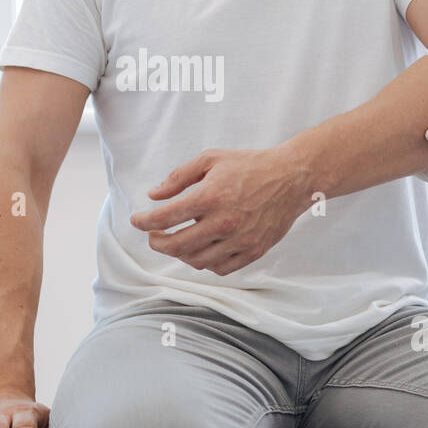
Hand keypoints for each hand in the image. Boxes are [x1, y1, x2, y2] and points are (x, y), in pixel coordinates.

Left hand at [128, 147, 311, 275]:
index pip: (165, 217)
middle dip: (157, 243)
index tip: (136, 221)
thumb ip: (179, 177)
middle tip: (153, 236)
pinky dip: (205, 262)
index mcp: (210, 196)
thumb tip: (153, 195)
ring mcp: (240, 240)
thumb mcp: (211, 159)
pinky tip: (201, 250)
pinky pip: (221, 268)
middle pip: (176, 246)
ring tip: (176, 241)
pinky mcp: (253, 251)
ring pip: (196, 260)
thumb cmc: (249, 165)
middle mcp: (223, 222)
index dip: (144, 222)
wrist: (291, 178)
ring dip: (179, 254)